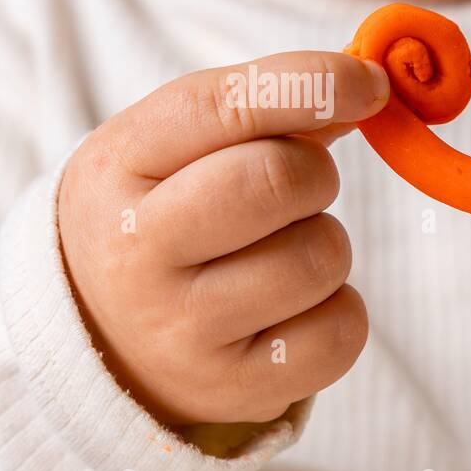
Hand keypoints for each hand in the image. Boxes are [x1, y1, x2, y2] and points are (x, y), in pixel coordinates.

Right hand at [59, 51, 388, 428]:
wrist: (99, 334)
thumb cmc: (160, 212)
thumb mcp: (173, 146)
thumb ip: (259, 107)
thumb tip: (367, 85)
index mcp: (118, 167)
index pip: (225, 107)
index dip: (314, 84)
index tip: (370, 81)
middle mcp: (137, 252)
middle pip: (280, 180)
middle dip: (315, 172)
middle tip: (299, 186)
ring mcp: (182, 330)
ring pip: (321, 255)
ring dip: (325, 242)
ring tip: (277, 251)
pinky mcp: (233, 389)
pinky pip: (343, 330)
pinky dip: (338, 309)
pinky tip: (292, 306)